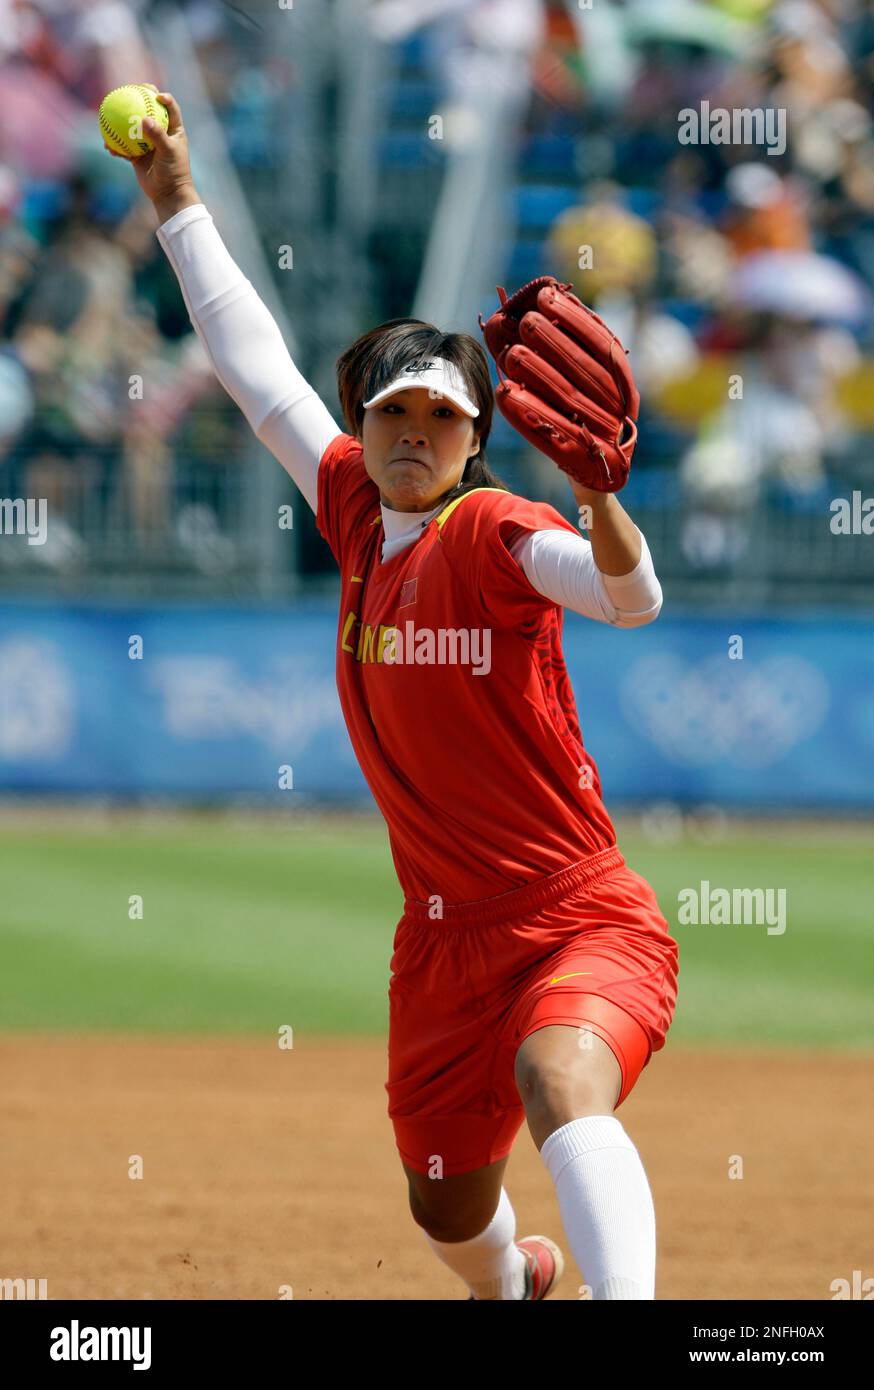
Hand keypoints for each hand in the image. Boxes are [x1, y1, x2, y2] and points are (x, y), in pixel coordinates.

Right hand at [103, 87, 199, 220]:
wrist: (168, 194)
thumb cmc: (173, 172)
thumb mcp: (168, 152)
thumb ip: (157, 135)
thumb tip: (143, 118)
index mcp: (173, 130)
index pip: (170, 108)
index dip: (164, 98)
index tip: (155, 94)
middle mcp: (160, 134)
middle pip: (148, 111)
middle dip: (139, 99)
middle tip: (130, 91)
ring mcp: (147, 144)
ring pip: (131, 129)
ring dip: (121, 121)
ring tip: (109, 113)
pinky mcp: (137, 156)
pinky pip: (123, 148)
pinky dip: (115, 146)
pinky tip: (106, 145)